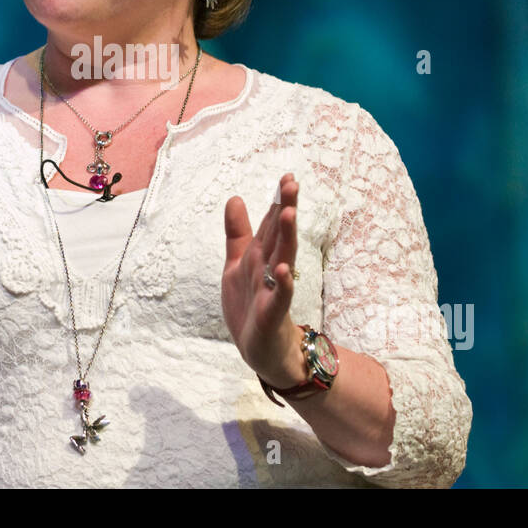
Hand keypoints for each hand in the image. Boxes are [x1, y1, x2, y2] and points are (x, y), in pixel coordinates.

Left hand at [222, 173, 306, 388]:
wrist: (260, 350)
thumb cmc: (250, 305)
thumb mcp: (237, 264)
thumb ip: (237, 232)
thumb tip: (235, 198)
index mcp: (261, 257)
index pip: (271, 224)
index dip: (278, 201)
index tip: (287, 176)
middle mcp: (270, 270)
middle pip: (278, 236)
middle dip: (285, 210)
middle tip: (292, 183)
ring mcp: (272, 292)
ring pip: (281, 260)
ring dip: (286, 238)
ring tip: (290, 214)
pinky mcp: (271, 315)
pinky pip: (278, 298)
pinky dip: (282, 284)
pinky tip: (283, 270)